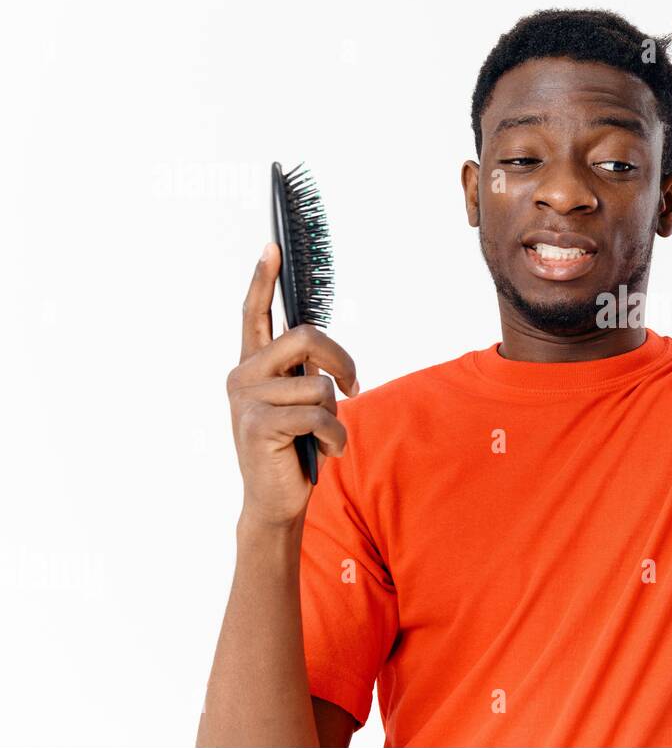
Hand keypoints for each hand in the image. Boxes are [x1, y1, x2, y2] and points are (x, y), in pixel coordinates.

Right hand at [227, 242, 360, 528]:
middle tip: (353, 387)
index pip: (255, 313)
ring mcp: (246, 399)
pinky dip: (336, 436)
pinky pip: (319, 415)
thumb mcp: (299, 404)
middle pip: (306, 337)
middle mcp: (242, 375)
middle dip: (343, 361)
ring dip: (337, 414)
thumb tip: (330, 356)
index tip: (272, 246)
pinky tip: (326, 452)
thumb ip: (305, 373)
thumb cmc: (294, 449)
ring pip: (319, 384)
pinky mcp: (258, 424)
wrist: (275, 501)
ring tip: (324, 438)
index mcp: (252, 366)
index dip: (264, 279)